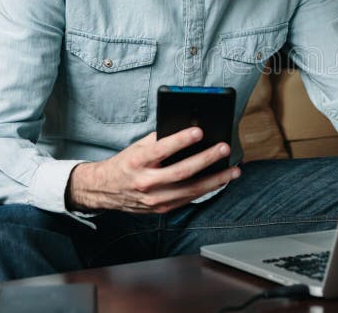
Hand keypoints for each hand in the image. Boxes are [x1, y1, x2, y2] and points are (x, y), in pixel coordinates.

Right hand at [66, 128, 239, 212]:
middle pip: (181, 172)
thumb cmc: (125, 164)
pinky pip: (188, 198)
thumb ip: (159, 139)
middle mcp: (145, 183)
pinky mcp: (161, 209)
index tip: (199, 131)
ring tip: (233, 171)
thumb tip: (186, 128)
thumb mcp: (136, 148)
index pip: (161, 149)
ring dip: (215, 180)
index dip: (181, 140)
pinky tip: (221, 181)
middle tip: (224, 149)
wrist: (103, 191)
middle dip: (206, 160)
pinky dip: (207, 190)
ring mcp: (154, 199)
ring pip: (190, 190)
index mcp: (136, 162)